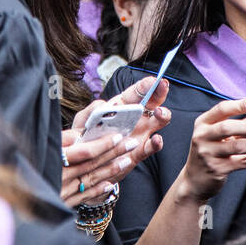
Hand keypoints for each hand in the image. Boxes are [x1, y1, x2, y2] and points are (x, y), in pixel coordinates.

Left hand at [60, 76, 170, 206]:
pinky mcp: (138, 152)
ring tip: (160, 113)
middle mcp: (134, 118)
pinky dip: (157, 143)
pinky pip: (151, 147)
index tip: (154, 80)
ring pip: (158, 121)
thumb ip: (91, 111)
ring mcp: (139, 134)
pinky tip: (156, 139)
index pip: (136, 92)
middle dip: (159, 93)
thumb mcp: (83, 122)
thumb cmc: (85, 139)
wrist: (86, 165)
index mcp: (121, 107)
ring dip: (163, 115)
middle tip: (162, 87)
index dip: (146, 85)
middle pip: (152, 102)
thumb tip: (104, 105)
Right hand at [179, 96, 245, 202]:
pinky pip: (244, 163)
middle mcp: (203, 137)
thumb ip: (236, 124)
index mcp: (203, 123)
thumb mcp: (216, 135)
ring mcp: (208, 154)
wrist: (194, 181)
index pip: (221, 109)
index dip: (238, 105)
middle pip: (228, 127)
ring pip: (238, 147)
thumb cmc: (210, 152)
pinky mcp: (217, 169)